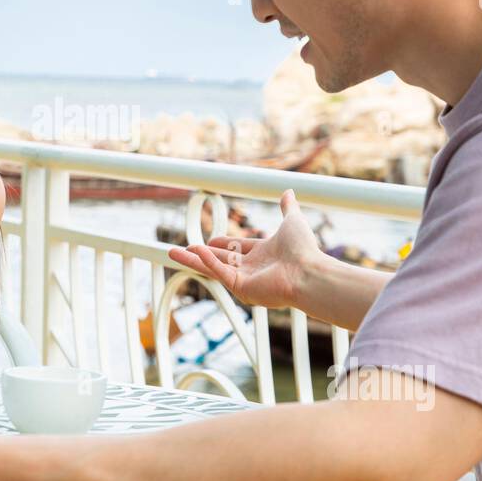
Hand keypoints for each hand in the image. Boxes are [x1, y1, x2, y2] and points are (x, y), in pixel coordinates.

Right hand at [167, 189, 327, 309]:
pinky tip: (193, 251)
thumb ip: (287, 208)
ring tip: (172, 253)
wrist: (309, 272)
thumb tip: (288, 192)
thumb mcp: (292, 221)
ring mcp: (246, 280)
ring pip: (214, 267)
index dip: (223, 242)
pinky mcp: (241, 288)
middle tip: (185, 249)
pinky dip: (206, 261)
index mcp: (263, 254)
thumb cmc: (304, 249)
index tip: (210, 239)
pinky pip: (220, 272)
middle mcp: (253, 268)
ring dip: (193, 260)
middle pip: (222, 259)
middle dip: (202, 254)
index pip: (238, 247)